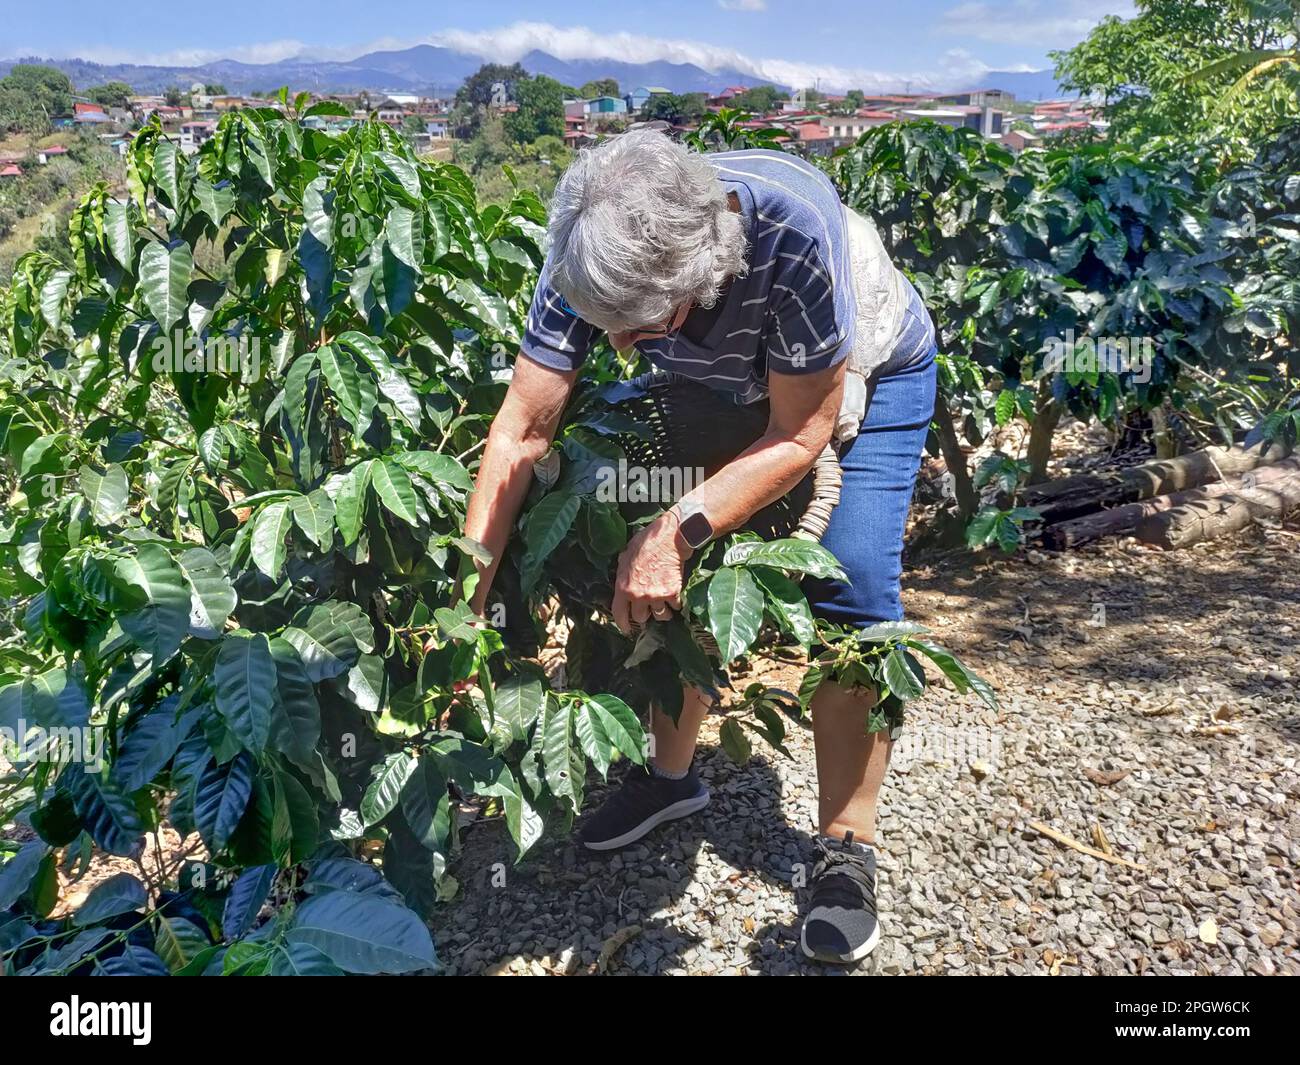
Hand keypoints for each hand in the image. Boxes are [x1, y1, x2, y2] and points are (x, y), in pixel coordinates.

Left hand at [612, 513, 688, 633]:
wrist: (670, 538)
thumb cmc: (647, 542)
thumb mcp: (626, 556)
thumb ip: (622, 573)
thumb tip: (622, 579)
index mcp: (624, 587)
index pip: (619, 613)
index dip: (623, 624)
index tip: (627, 630)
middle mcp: (639, 595)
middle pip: (641, 618)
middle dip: (645, 614)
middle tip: (649, 608)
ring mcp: (656, 596)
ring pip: (660, 616)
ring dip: (662, 612)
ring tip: (664, 605)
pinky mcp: (673, 594)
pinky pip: (675, 607)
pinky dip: (676, 604)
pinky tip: (675, 597)